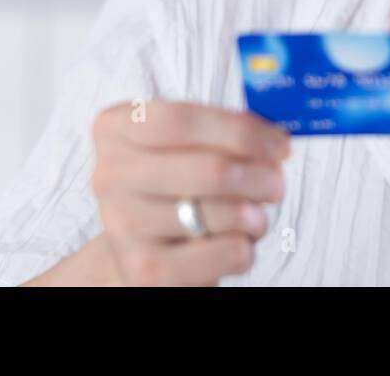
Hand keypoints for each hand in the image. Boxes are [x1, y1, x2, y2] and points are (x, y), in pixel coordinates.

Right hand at [91, 100, 290, 285]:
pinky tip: (238, 240)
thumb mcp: (191, 144)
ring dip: (254, 215)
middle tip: (277, 182)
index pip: (182, 120)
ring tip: (255, 214)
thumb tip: (276, 139)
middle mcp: (110, 174)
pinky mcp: (144, 269)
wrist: (143, 242)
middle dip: (259, 175)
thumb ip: (226, 130)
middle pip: (208, 168)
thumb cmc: (175, 182)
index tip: (279, 144)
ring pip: (217, 213)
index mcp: (116, 128)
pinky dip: (244, 248)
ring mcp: (123, 224)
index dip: (240, 131)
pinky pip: (220, 254)